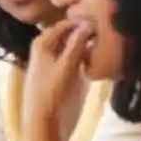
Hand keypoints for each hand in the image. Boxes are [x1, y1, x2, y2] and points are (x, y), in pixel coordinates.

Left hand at [22, 20, 93, 135]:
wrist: (40, 116)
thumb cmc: (53, 90)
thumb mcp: (67, 65)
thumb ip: (77, 43)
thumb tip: (88, 23)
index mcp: (41, 41)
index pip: (65, 24)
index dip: (81, 23)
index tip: (99, 25)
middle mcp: (41, 46)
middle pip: (64, 34)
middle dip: (81, 34)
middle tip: (101, 35)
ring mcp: (44, 58)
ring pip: (65, 45)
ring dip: (80, 45)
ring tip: (97, 46)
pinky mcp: (49, 69)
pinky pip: (65, 55)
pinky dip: (75, 55)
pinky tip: (87, 60)